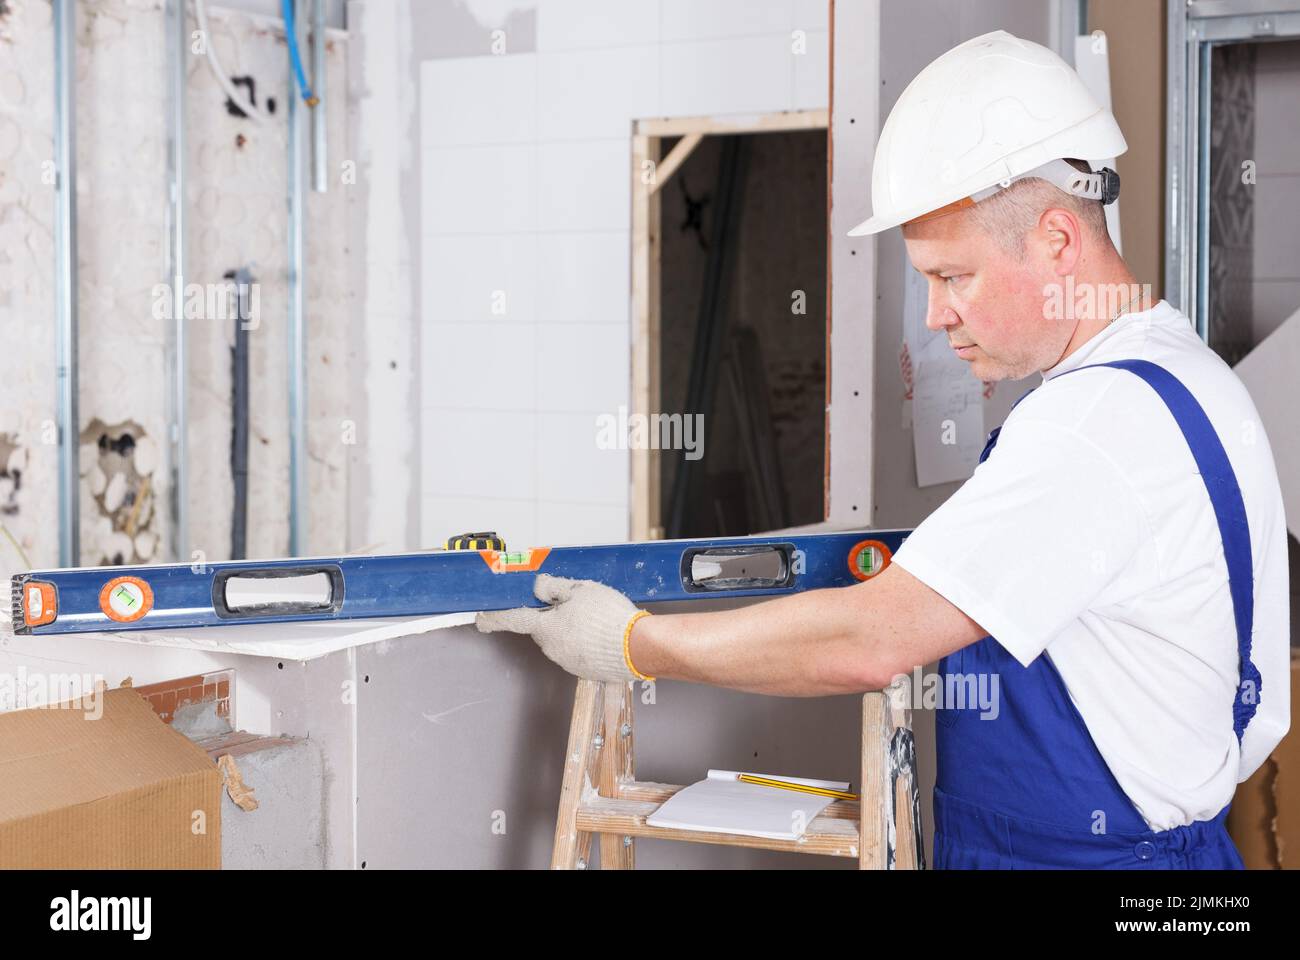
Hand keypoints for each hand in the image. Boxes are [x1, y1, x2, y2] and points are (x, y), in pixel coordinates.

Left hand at [475, 574, 651, 682]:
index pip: (513, 620)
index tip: (481, 619)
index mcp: (546, 627)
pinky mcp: (585, 671)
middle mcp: (553, 648)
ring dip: (571, 629)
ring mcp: (569, 662)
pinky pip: (577, 652)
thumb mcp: (580, 590)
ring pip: (561, 640)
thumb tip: (538, 588)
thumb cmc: (609, 618)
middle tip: (572, 603)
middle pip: (542, 628)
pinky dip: (584, 642)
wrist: (639, 648)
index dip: (494, 617)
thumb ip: (554, 587)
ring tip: (595, 618)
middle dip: (551, 616)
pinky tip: (602, 633)